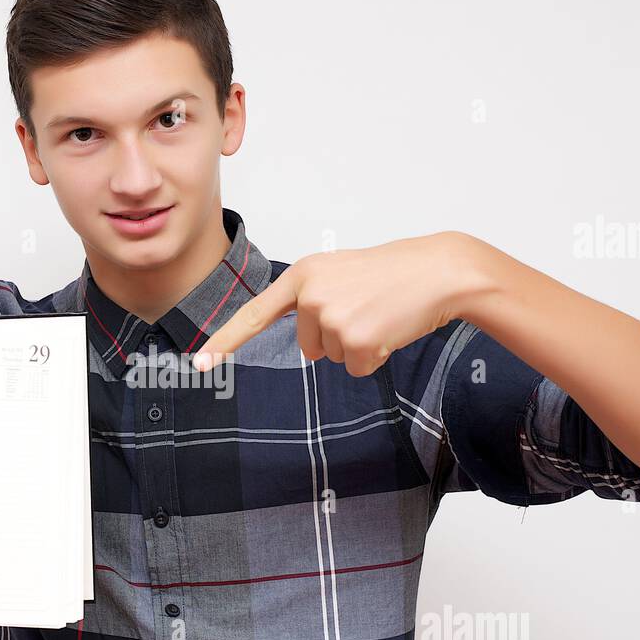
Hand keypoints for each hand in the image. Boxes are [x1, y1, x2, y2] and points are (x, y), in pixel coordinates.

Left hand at [193, 231, 486, 376]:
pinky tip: (390, 329)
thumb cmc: (394, 274)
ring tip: (380, 315)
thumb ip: (313, 300)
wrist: (439, 272)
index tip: (200, 362)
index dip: (226, 341)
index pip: (255, 313)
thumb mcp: (341, 274)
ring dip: (358, 345)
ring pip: (333, 358)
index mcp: (303, 275)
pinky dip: (375, 357)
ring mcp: (332, 317)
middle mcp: (311, 295)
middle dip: (336, 337)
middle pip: (308, 346)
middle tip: (366, 309)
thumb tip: (308, 345)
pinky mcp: (355, 340)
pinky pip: (356, 368)